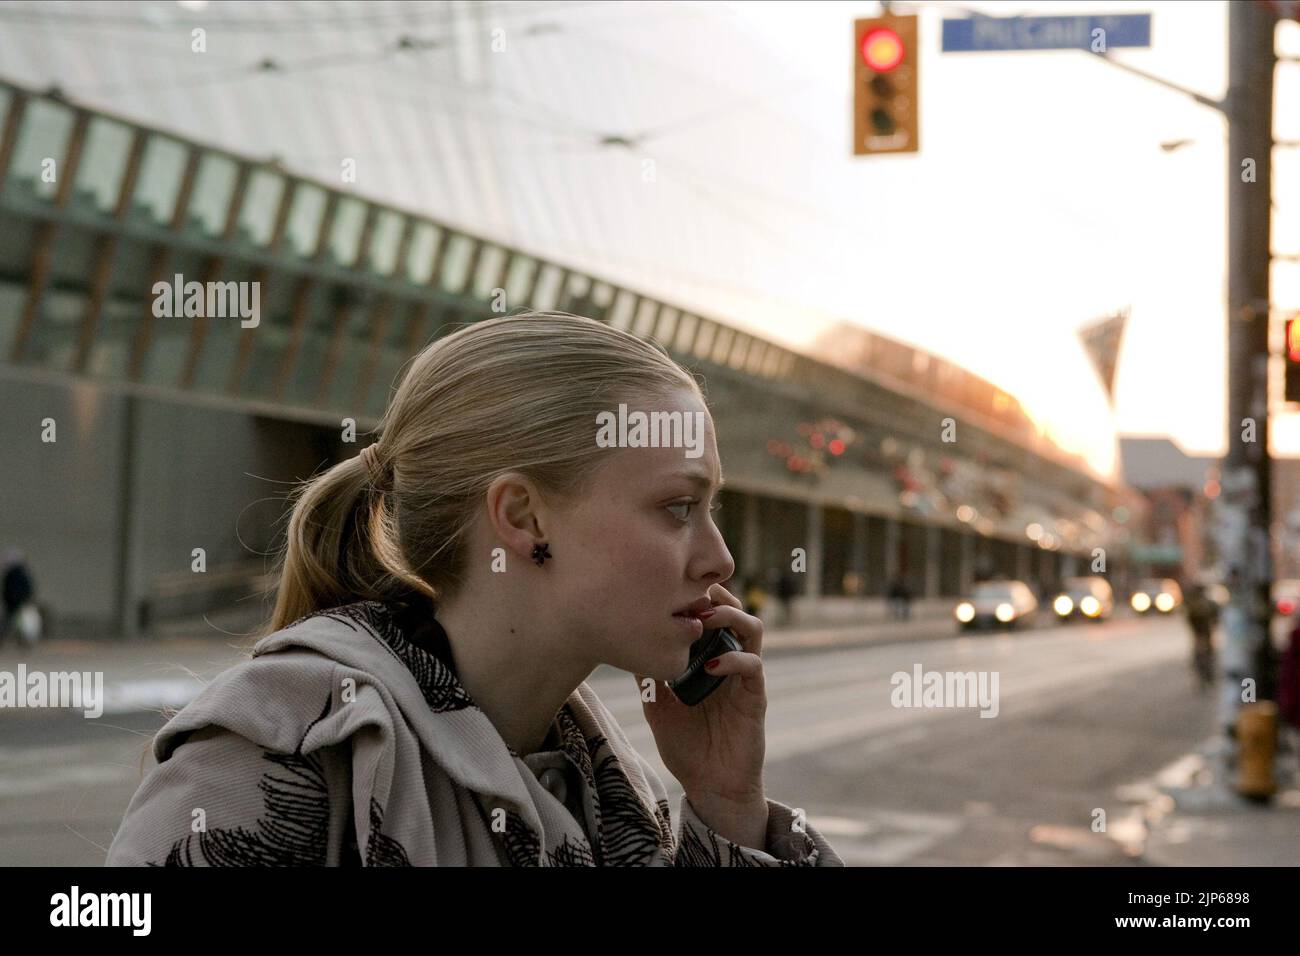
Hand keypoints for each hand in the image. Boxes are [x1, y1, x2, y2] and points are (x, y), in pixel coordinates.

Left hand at [634, 583, 766, 812]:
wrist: (711, 786)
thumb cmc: (686, 747)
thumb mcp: (656, 706)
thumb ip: (647, 678)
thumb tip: (625, 646)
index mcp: (707, 658)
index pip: (710, 614)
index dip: (697, 597)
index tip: (672, 591)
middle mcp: (728, 661)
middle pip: (734, 610)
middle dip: (717, 596)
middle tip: (692, 597)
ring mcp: (744, 677)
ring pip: (753, 628)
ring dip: (730, 617)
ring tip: (704, 620)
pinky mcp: (755, 696)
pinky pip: (753, 665)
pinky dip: (733, 659)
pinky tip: (710, 667)